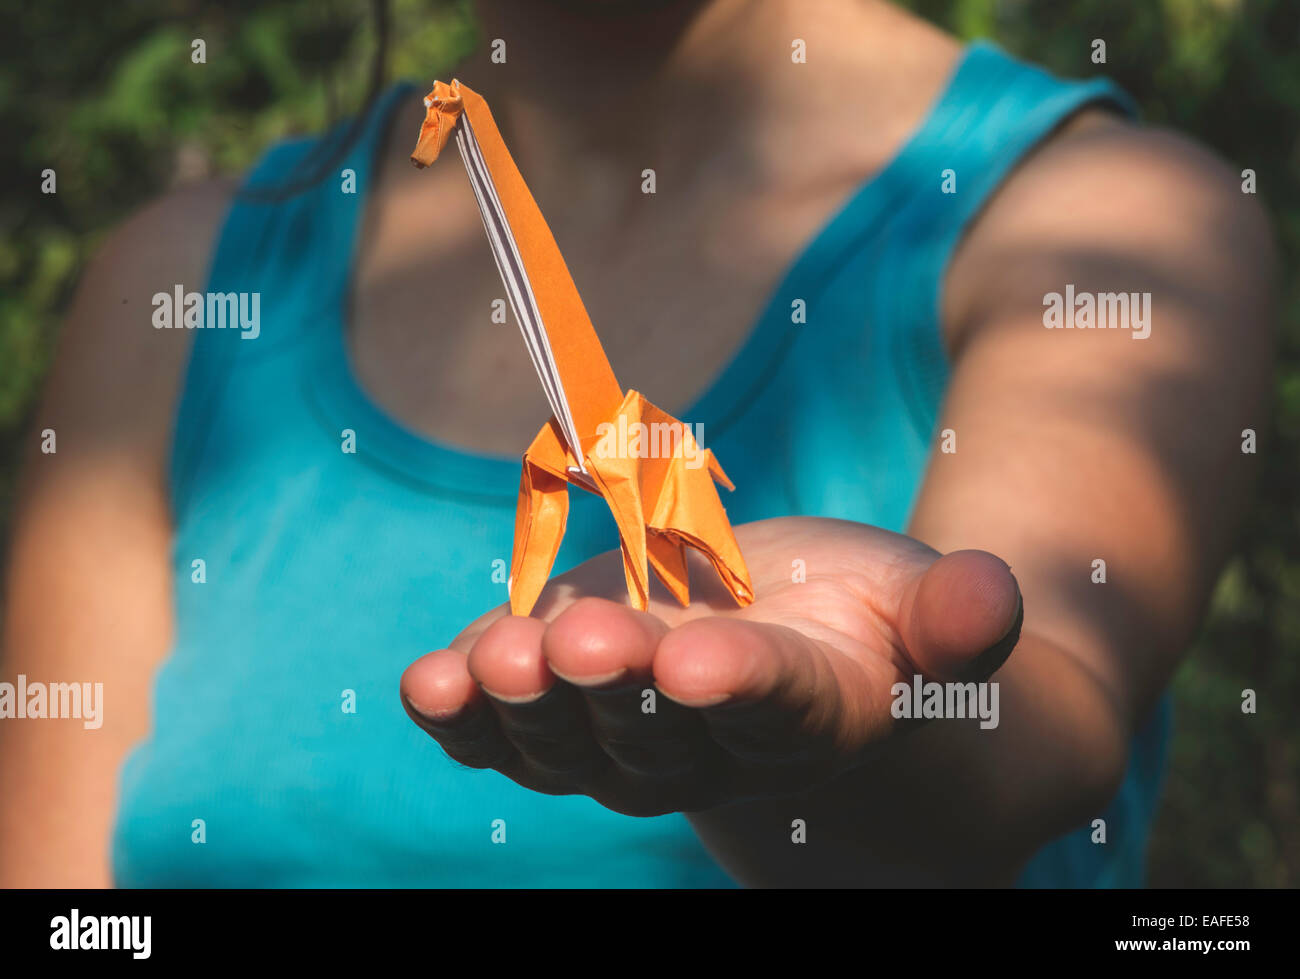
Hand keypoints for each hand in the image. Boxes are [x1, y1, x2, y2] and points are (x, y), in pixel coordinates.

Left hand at [400, 517, 1022, 816]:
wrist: (792, 652)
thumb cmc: (870, 621)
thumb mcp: (922, 603)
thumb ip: (955, 615)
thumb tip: (989, 598)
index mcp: (807, 713)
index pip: (773, 704)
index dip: (739, 683)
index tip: (703, 662)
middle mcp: (707, 740)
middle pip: (653, 728)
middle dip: (613, 686)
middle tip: (578, 644)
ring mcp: (624, 730)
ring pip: (569, 738)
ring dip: (523, 704)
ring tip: (489, 665)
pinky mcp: (563, 703)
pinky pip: (509, 727)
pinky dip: (467, 711)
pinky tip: (431, 684)